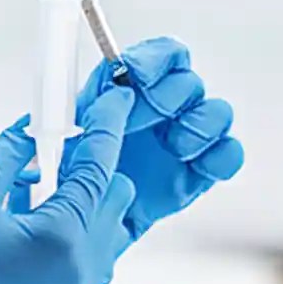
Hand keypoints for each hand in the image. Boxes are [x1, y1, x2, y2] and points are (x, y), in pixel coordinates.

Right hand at [0, 87, 138, 283]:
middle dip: (93, 163)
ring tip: (40, 187)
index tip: (115, 99)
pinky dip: (81, 222)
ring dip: (87, 194)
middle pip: (116, 191)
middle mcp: (85, 261)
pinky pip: (98, 247)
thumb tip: (31, 127)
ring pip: (111, 220)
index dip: (107, 125)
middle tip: (54, 147)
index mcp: (62, 233)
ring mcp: (83, 283)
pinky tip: (38, 216)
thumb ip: (7, 155)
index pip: (97, 165)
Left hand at [73, 37, 243, 238]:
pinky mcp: (195, 175)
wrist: (72, 227)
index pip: (158, 56)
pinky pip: (228, 155)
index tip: (138, 78)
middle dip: (171, 97)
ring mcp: (179, 141)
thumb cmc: (56, 175)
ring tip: (173, 148)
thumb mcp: (54, 139)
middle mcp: (157, 110)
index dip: (155, 60)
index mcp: (124, 90)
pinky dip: (221, 157)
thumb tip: (92, 96)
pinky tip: (196, 166)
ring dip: (198, 126)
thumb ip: (71, 113)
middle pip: (188, 82)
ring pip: (216, 112)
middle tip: (147, 119)